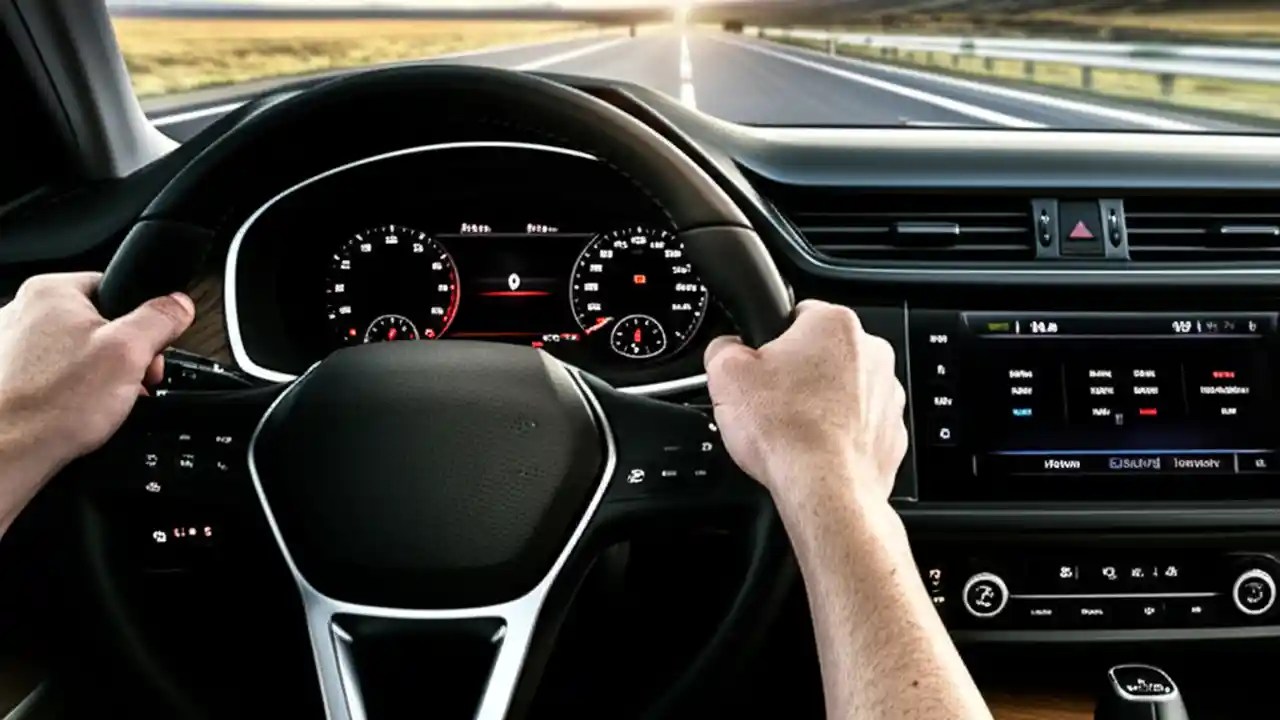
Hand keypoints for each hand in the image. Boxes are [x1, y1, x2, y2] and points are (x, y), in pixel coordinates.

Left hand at [0, 272, 194, 535]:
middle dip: (123, 355)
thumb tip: (178, 303)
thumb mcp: (130, 353)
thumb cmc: (52, 405)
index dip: (144, 323)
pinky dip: (70, 388)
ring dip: (98, 373)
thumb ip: (160, 319)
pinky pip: (54, 372)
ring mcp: (10, 343)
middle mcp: (23, 310)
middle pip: (98, 321)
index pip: (117, 289)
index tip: (149, 352)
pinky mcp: (8, 374)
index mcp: (52, 292)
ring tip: (100, 400)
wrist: (7, 452)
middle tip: (130, 382)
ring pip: (76, 350)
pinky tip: (75, 408)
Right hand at [704, 300, 906, 516]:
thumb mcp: (725, 374)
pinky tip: (814, 447)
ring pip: (843, 389)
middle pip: (822, 352)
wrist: (824, 489)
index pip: (797, 313)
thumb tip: (726, 349)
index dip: (770, 341)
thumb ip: (723, 347)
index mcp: (834, 324)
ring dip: (820, 402)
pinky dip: (839, 434)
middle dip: (797, 372)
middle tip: (771, 400)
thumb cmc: (788, 433)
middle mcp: (872, 352)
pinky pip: (859, 424)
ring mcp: (887, 394)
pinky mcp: (891, 432)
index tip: (760, 365)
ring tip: (792, 427)